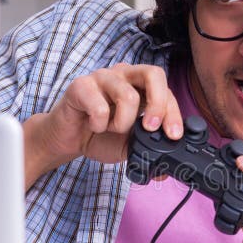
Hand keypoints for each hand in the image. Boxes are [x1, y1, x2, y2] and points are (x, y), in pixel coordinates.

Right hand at [23, 63, 181, 187]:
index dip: (173, 113)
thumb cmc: (100, 136)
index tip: (173, 135)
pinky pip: (99, 107)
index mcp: (141, 86)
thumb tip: (164, 169)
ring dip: (122, 123)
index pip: (166, 90)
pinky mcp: (81, 85)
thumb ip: (149, 147)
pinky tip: (94, 126)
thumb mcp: (131, 145)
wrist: (68, 140)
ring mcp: (103, 77)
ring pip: (128, 96)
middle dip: (158, 104)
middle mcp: (125, 75)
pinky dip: (99, 125)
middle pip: (153, 74)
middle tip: (150, 128)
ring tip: (111, 129)